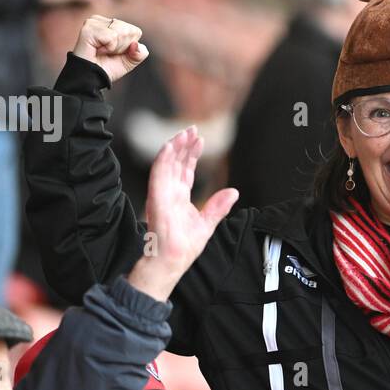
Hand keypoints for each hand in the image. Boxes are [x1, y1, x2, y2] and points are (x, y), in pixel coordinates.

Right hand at [72, 15, 148, 83]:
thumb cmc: (106, 68)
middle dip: (122, 48)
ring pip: (122, 32)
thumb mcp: (128, 61)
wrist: (90, 79)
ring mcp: (94, 22)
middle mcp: (102, 20)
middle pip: (130, 31)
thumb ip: (139, 53)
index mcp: (112, 24)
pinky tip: (97, 50)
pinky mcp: (88, 28)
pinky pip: (112, 37)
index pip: (135, 31)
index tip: (115, 53)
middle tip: (107, 53)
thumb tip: (136, 45)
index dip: (129, 47)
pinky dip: (108, 48)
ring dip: (115, 48)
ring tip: (101, 51)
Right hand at [127, 126, 238, 301]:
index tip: (200, 139)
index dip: (191, 154)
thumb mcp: (207, 223)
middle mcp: (169, 193)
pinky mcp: (156, 197)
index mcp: (179, 198)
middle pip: (176, 163)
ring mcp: (161, 194)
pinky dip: (164, 158)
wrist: (173, 261)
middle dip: (184, 145)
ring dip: (175, 146)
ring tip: (185, 132)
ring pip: (166, 163)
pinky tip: (171, 145)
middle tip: (193, 128)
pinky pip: (158, 173)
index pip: (185, 170)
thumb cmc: (185, 247)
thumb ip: (218, 206)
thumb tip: (234, 192)